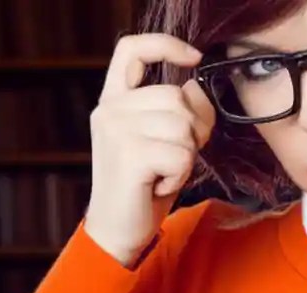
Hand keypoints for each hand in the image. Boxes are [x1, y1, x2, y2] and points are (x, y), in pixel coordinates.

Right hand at [83, 33, 216, 266]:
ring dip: (185, 156)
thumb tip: (197, 89)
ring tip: (161, 173)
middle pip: (176, 96)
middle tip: (171, 159)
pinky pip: (182, 154)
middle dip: (190, 129)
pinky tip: (158, 185)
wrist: (117, 232)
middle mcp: (109, 110)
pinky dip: (180, 175)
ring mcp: (116, 131)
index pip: (132, 50)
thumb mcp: (166, 141)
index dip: (166, 45)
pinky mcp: (129, 155)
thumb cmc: (144, 187)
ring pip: (183, 126)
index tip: (193, 58)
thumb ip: (181, 111)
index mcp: (113, 100)